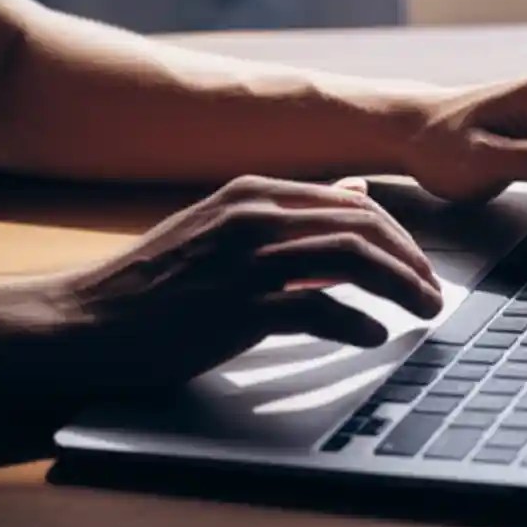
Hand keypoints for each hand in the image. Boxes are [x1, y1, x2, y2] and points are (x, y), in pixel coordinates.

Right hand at [48, 175, 440, 397]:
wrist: (93, 318)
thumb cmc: (162, 279)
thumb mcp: (225, 226)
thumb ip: (292, 209)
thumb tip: (357, 190)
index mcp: (255, 193)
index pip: (353, 204)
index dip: (398, 236)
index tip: (420, 265)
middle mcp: (256, 218)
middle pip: (362, 227)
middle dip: (410, 260)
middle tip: (433, 292)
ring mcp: (248, 261)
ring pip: (352, 260)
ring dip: (400, 287)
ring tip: (423, 311)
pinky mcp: (239, 308)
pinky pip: (319, 308)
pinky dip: (357, 323)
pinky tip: (375, 336)